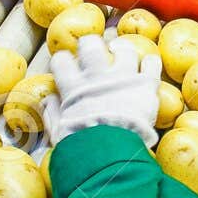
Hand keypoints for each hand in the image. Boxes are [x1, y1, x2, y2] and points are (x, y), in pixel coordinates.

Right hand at [43, 35, 162, 148]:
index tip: (65, 64)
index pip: (62, 60)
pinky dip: (149, 62)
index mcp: (74, 87)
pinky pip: (151, 63)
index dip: (62, 60)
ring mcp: (124, 77)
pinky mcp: (146, 84)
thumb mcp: (59, 132)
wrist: (112, 154)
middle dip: (90, 44)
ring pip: (124, 49)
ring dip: (121, 49)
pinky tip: (147, 64)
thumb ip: (52, 113)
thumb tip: (47, 100)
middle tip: (92, 49)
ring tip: (120, 51)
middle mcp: (97, 76)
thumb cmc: (81, 146)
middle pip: (91, 45)